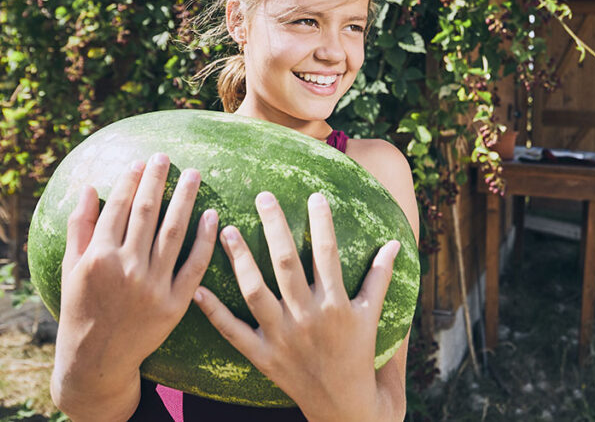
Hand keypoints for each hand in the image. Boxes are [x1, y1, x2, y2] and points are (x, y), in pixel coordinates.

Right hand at [50, 153, 217, 421]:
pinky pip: (194, 265)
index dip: (129, 182)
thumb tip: (88, 188)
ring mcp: (152, 286)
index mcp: (98, 257)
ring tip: (193, 175)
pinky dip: (204, 239)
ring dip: (185, 199)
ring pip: (173, 232)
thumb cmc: (80, 309)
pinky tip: (212, 216)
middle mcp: (127, 268)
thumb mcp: (70, 268)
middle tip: (167, 157)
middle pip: (147, 213)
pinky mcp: (174, 304)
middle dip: (157, 181)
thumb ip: (79, 227)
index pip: (118, 208)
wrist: (97, 360)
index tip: (139, 162)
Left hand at [193, 191, 401, 421]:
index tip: (315, 195)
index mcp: (336, 305)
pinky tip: (199, 289)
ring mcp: (283, 337)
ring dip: (240, 260)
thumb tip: (395, 244)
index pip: (328, 254)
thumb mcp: (374, 317)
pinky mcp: (263, 357)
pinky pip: (234, 332)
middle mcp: (308, 318)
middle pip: (287, 264)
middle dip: (275, 227)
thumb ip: (380, 278)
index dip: (322, 223)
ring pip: (256, 292)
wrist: (346, 408)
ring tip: (225, 230)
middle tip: (263, 197)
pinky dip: (215, 312)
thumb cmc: (362, 358)